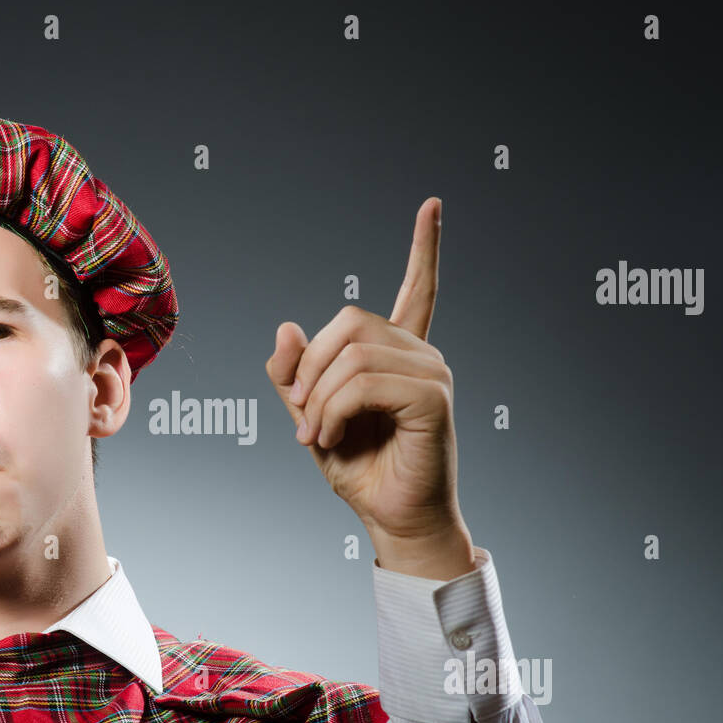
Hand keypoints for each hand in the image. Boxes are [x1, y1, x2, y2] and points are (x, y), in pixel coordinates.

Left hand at [266, 198, 470, 557]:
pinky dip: (335, 411)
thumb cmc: (359, 470)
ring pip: (352, 356)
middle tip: (304, 421)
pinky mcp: (434, 398)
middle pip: (350, 323)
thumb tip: (287, 326)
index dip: (425, 248)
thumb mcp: (309, 415)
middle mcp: (421, 355)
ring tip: (319, 436)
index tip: (433, 204)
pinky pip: (365, 382)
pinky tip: (334, 437)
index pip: (418, 289)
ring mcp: (433, 373)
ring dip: (319, 401)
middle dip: (310, 371)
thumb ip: (294, 374)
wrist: (391, 518)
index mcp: (398, 355)